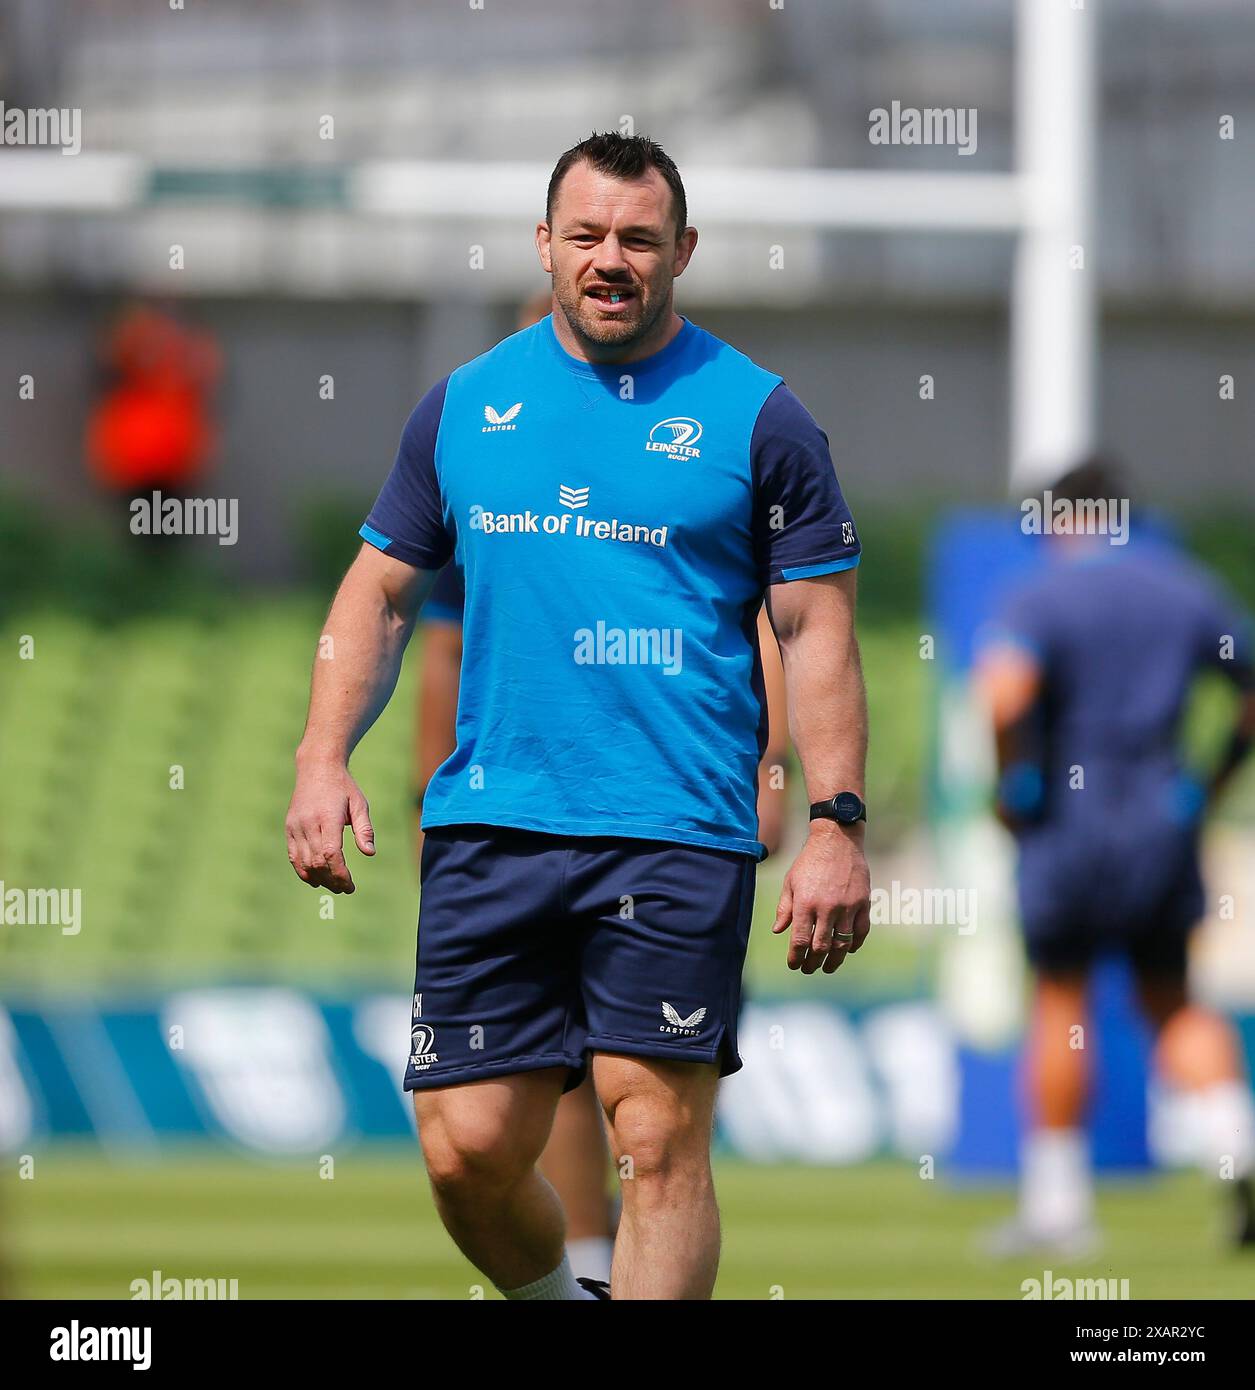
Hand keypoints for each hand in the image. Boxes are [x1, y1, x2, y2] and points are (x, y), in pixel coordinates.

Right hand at [285, 757, 374, 892]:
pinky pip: (293, 856)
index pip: (330, 854)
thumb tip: (369, 853)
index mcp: (327, 817)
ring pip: (303, 862)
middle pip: (317, 862)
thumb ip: (364, 829)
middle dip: (332, 880)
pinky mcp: (289, 828)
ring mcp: (295, 826)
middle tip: (345, 889)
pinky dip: (303, 871)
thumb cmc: (343, 787)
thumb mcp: (359, 804)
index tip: (350, 885)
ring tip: (333, 886)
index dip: (339, 874)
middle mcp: (308, 823)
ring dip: (318, 878)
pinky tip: (316, 879)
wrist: (316, 767)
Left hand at [772, 822, 870, 973]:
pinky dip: (854, 945)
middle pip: (821, 947)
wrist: (837, 840)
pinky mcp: (863, 903)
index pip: (800, 941)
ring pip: (842, 944)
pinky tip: (847, 950)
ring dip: (834, 961)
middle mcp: (827, 907)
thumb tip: (778, 931)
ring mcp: (847, 906)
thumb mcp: (791, 882)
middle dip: (813, 963)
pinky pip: (861, 932)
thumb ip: (785, 908)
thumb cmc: (810, 862)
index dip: (796, 958)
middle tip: (808, 969)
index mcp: (805, 903)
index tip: (794, 965)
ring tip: (827, 968)